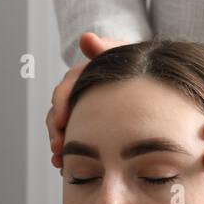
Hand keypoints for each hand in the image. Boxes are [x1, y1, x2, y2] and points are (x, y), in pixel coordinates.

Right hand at [46, 31, 127, 169]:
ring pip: (61, 128)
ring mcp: (81, 111)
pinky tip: (66, 166)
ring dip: (58, 143)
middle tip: (58, 146)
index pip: (65, 87)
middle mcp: (77, 94)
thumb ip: (106, 48)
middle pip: (58, 111)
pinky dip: (67, 152)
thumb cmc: (137, 65)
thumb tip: (86, 38)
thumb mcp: (124, 55)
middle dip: (55, 130)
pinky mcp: (86, 126)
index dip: (61, 103)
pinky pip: (72, 140)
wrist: (148, 79)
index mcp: (82, 76)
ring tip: (60, 160)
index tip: (61, 119)